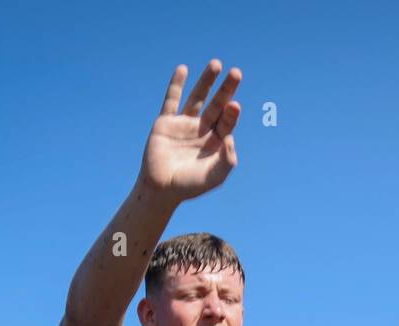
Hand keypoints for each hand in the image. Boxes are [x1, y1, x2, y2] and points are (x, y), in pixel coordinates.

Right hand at [140, 60, 241, 200]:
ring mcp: (184, 124)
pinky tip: (183, 69)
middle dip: (226, 89)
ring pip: (198, 98)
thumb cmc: (191, 185)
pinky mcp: (166, 122)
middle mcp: (202, 129)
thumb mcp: (215, 176)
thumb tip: (231, 138)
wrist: (162, 189)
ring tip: (216, 64)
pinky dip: (176, 85)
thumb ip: (228, 160)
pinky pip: (172, 100)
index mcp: (216, 141)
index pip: (227, 121)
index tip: (235, 105)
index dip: (232, 113)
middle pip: (217, 104)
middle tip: (236, 73)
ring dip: (206, 81)